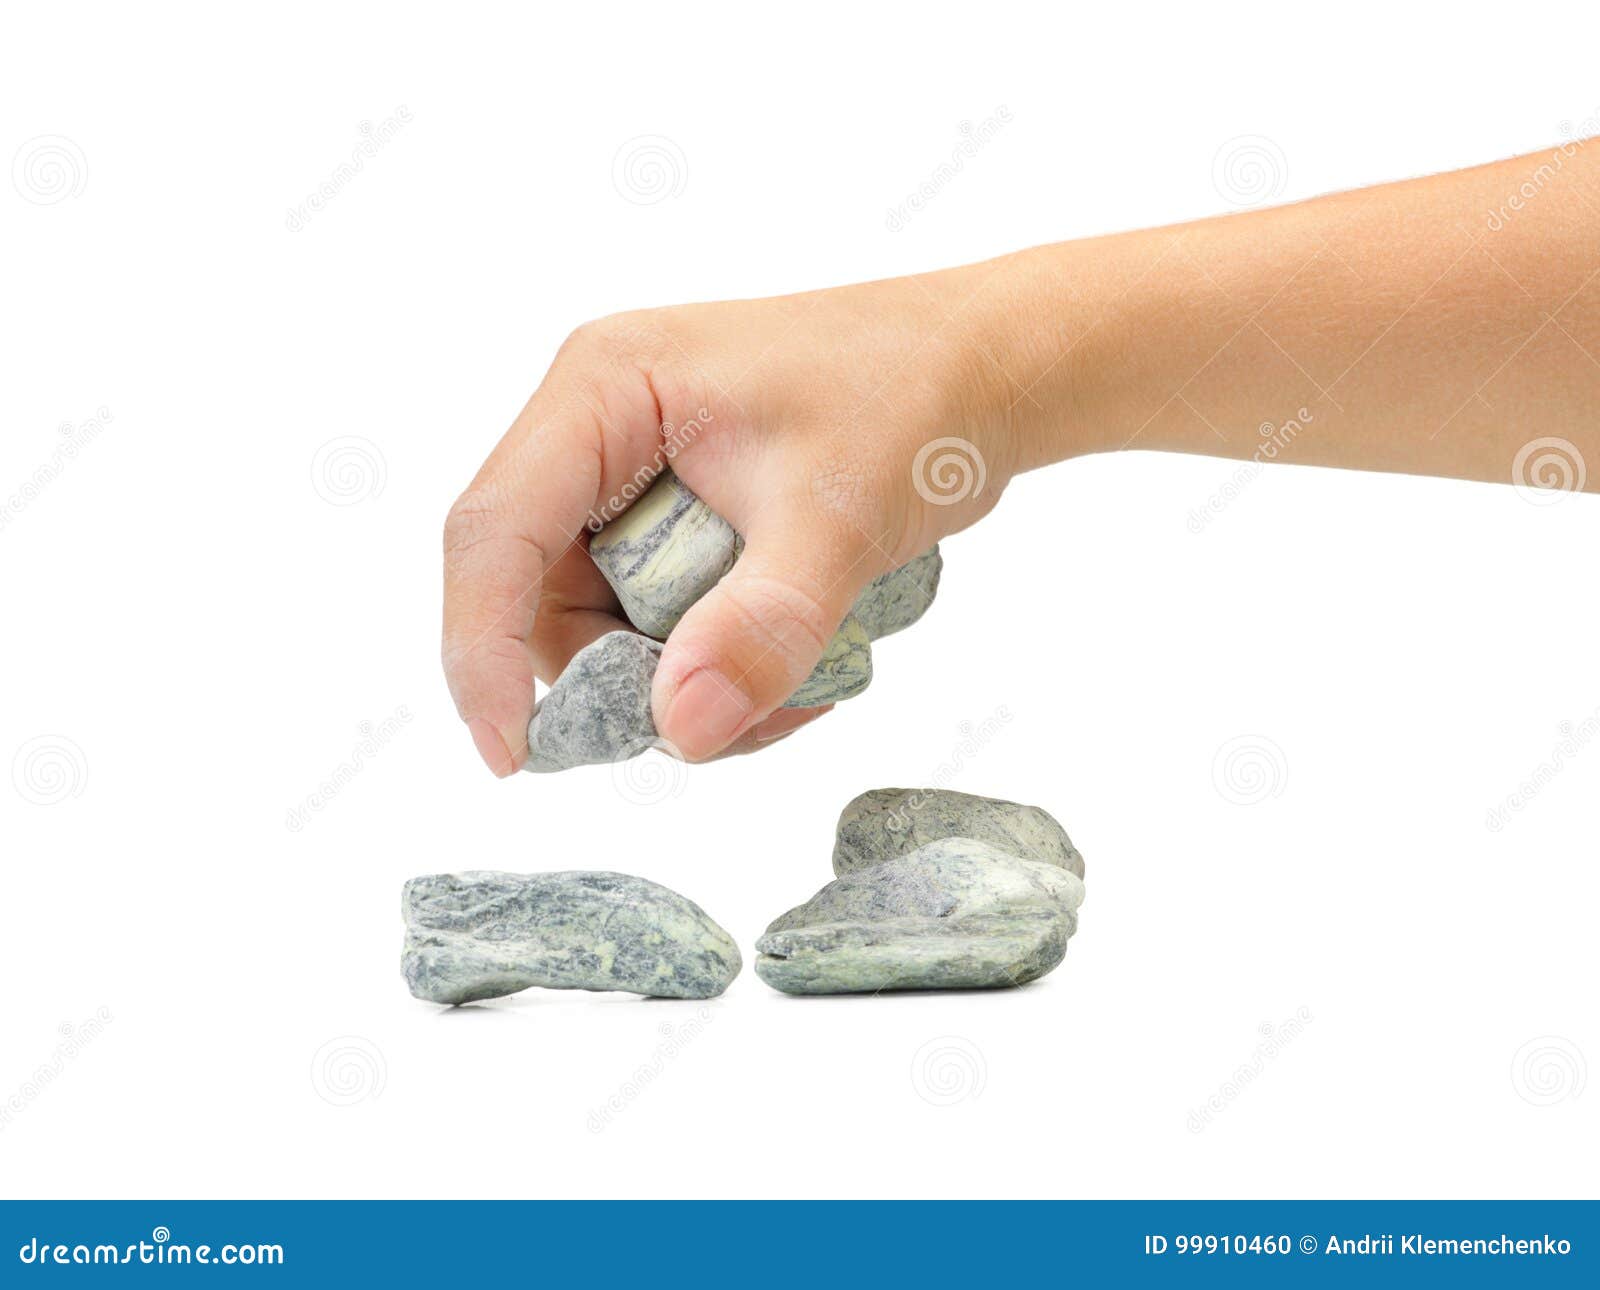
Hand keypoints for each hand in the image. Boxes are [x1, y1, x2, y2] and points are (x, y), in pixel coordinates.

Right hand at [443, 267, 1024, 772]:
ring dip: (674, 679)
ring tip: (786, 687)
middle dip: (615, 677)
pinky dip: (708, 660)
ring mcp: (635, 472)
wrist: (985, 370)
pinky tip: (791, 665)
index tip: (510, 754)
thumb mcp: (838, 519)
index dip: (480, 651)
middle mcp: (599, 427)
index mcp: (605, 389)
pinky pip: (653, 614)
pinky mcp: (674, 511)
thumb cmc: (914, 400)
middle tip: (716, 721)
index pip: (493, 531)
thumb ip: (759, 626)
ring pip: (599, 616)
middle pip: (540, 591)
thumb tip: (677, 732)